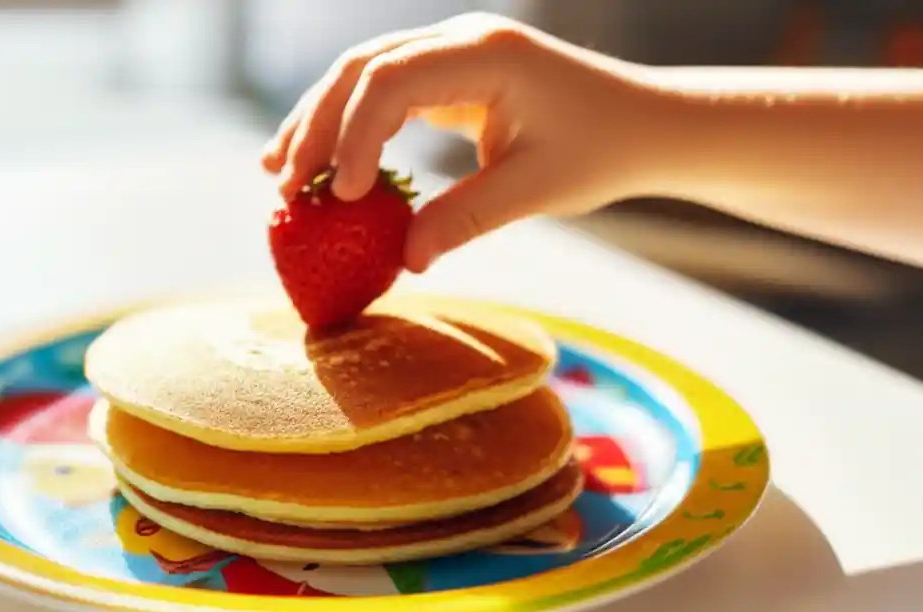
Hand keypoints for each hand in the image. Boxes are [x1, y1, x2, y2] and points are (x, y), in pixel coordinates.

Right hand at [261, 13, 662, 271]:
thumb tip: (402, 261)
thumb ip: (466, 219)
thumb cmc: (601, 151)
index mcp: (488, 54)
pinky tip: (322, 164)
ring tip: (278, 173)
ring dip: (319, 121)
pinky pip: (383, 91)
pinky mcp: (450, 72)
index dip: (355, 135)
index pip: (394, 80)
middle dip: (317, 125)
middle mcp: (462, 39)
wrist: (644, 124)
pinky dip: (348, 125)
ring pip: (363, 73)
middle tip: (284, 186)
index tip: (341, 196)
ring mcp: (453, 50)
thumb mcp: (536, 190)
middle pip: (363, 66)